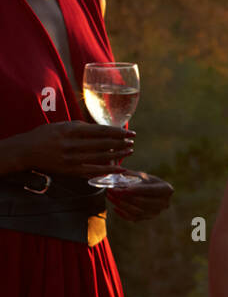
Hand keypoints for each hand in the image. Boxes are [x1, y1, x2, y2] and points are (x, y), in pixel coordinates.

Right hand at [5, 121, 132, 177]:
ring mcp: (71, 159)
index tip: (130, 133)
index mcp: (71, 131)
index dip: (118, 133)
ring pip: (100, 157)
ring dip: (118, 155)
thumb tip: (104, 130)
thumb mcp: (63, 126)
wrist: (26, 151)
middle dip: (121, 143)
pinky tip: (119, 168)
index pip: (101, 131)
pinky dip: (108, 170)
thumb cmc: (47, 135)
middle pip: (103, 144)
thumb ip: (82, 128)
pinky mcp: (70, 170)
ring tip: (129, 151)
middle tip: (132, 142)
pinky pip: (93, 170)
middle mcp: (72, 145)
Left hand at [107, 171, 172, 220]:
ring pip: (137, 211)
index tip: (122, 189)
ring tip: (110, 196)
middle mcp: (164, 202)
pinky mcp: (148, 218)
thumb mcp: (141, 175)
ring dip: (121, 204)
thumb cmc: (145, 181)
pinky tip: (115, 207)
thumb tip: (115, 175)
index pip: (150, 190)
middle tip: (111, 190)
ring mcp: (156, 212)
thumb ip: (130, 175)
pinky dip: (123, 214)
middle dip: (125, 197)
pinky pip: (134, 218)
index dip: (136, 190)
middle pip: (142, 202)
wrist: (151, 191)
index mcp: (166, 189)